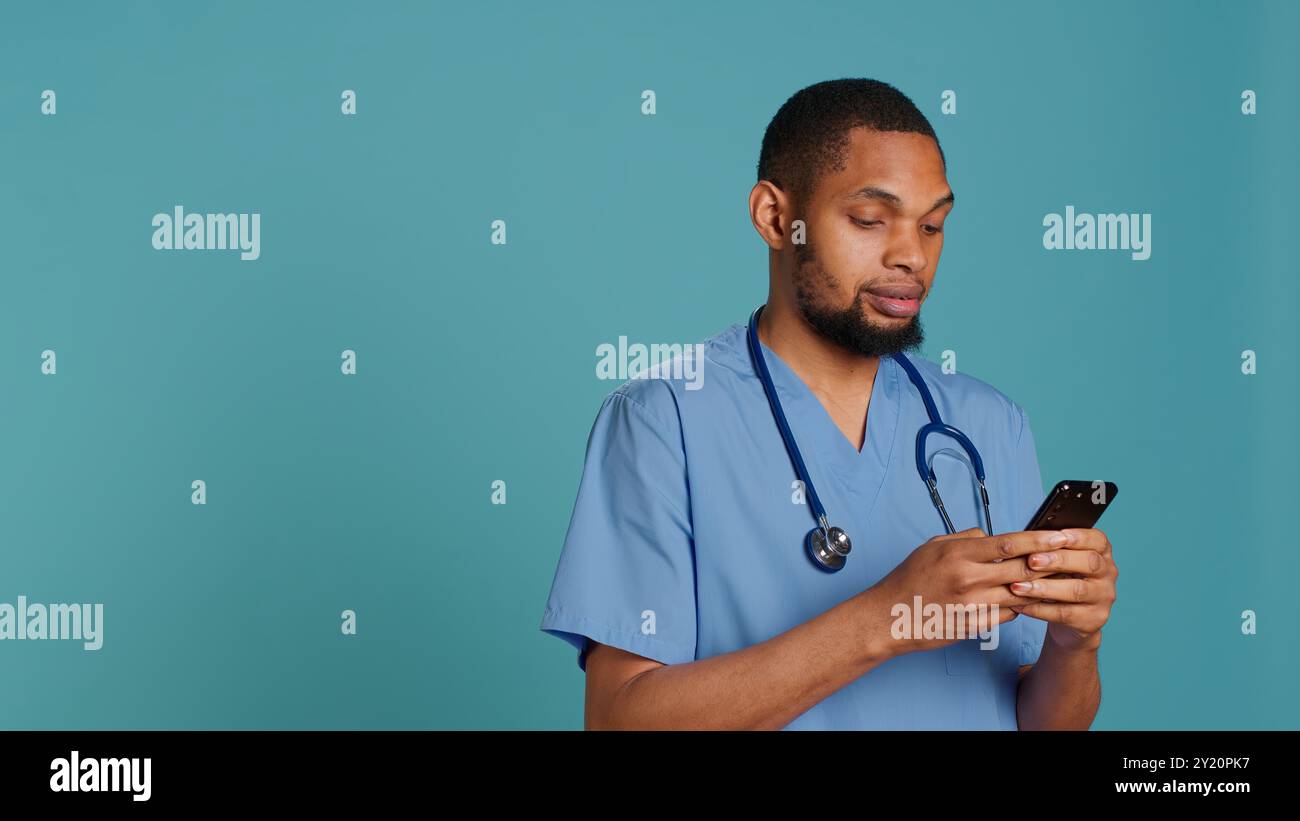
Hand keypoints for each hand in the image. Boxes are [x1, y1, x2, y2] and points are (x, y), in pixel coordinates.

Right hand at [865, 527, 1073, 657]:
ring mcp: (973, 605)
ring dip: (1039, 587)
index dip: (1039, 538)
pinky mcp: (975, 626)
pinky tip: (1022, 600)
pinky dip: (1018, 606)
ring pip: (1020, 594)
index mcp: (958, 555)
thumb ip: (964, 539)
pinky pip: (1008, 615)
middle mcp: (968, 579)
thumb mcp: (931, 547)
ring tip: (1054, 580)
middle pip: (1023, 569)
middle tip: (1068, 557)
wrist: (890, 617)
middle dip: (1049, 562)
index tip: (1060, 534)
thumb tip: (991, 536)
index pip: (1009, 543)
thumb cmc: (909, 580)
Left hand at [1008, 527, 1116, 651]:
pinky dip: (1039, 609)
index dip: (1078, 537)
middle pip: (1089, 563)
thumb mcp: (1058, 559)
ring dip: (1044, 588)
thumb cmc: (1059, 576)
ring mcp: (1103, 597)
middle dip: (1058, 560)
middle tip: (1031, 561)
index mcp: (1101, 551)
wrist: (1067, 615)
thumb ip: (1050, 547)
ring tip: (1018, 586)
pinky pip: (1064, 614)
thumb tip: (1025, 539)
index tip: (1057, 535)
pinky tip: (1019, 605)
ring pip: (1076, 591)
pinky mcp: (1093, 619)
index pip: (1097, 540)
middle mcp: (1107, 573)